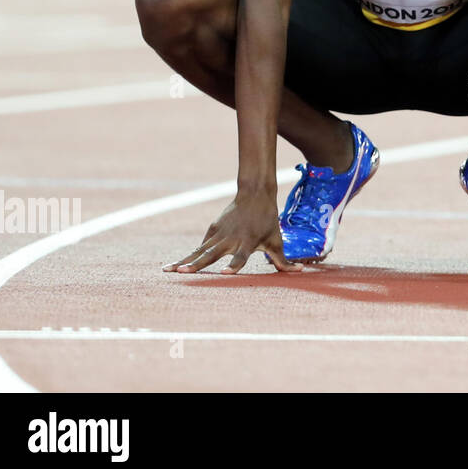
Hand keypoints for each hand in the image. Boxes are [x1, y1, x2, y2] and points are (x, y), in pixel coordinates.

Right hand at [163, 192, 298, 274]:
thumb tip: (299, 271)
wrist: (255, 194)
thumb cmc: (268, 220)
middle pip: (212, 254)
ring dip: (184, 261)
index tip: (225, 274)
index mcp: (248, 242)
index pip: (241, 257)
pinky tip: (174, 266)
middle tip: (182, 273)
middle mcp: (231, 239)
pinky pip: (200, 246)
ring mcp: (219, 233)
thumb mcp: (277, 240)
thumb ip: (283, 259)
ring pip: (199, 250)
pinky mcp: (212, 230)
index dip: (234, 265)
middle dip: (197, 264)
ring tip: (168, 271)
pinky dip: (188, 255)